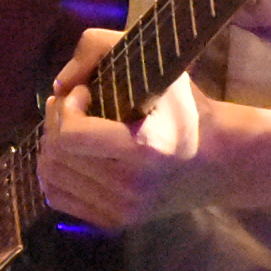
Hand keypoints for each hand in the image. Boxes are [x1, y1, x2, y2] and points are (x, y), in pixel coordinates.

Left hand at [38, 27, 217, 229]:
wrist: (219, 161)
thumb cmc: (186, 109)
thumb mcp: (157, 64)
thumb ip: (100, 47)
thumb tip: (59, 85)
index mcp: (144, 149)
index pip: (70, 136)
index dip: (66, 108)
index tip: (85, 92)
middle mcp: (130, 187)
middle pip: (56, 155)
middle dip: (54, 122)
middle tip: (73, 105)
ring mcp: (122, 210)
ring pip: (51, 177)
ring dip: (52, 146)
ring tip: (71, 128)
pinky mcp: (115, 223)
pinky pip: (58, 198)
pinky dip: (55, 173)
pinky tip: (73, 154)